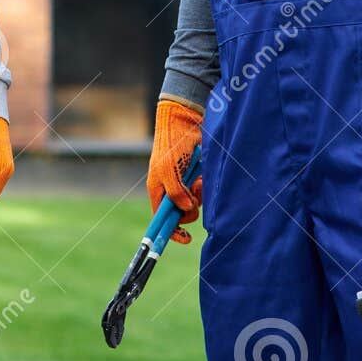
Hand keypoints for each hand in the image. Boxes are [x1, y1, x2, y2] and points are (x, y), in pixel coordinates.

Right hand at [148, 99, 203, 243]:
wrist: (185, 121)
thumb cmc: (172, 145)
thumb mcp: (169, 171)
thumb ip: (176, 193)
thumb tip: (187, 210)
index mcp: (157, 190)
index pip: (161, 219)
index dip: (171, 232)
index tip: (186, 239)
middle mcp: (169, 188)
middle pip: (181, 212)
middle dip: (190, 209)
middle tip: (194, 196)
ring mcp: (183, 181)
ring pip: (194, 202)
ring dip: (199, 196)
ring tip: (199, 180)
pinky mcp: (196, 174)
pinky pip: (202, 189)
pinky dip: (204, 186)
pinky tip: (203, 175)